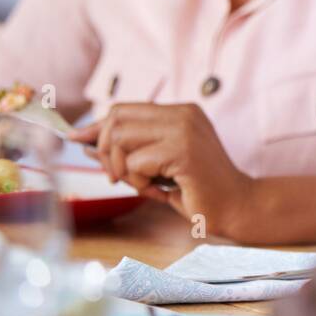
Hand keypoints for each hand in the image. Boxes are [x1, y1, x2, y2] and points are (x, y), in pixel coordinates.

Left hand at [71, 103, 250, 233]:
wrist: (237, 207)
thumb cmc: (198, 190)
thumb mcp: (158, 164)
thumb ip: (129, 151)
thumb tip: (85, 142)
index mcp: (181, 112)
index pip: (125, 109)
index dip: (98, 127)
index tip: (79, 140)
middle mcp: (183, 113)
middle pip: (117, 118)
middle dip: (107, 151)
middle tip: (116, 177)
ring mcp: (185, 129)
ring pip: (121, 138)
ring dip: (123, 169)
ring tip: (145, 184)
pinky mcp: (183, 150)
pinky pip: (136, 163)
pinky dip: (139, 182)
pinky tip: (160, 189)